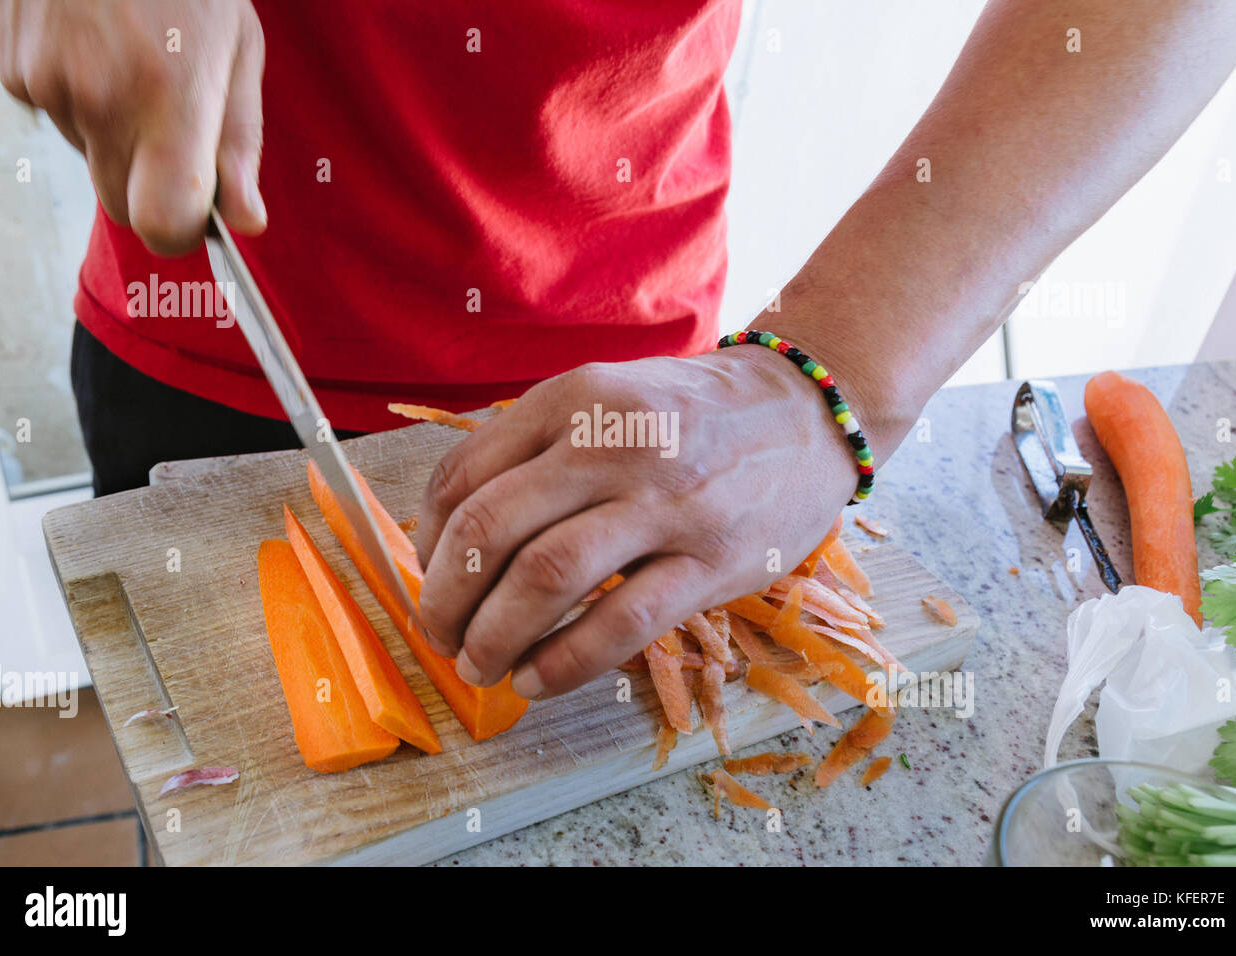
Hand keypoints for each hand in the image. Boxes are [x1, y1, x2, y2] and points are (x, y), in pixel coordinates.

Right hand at [0, 0, 266, 253]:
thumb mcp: (238, 50)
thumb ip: (239, 143)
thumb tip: (246, 220)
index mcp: (169, 99)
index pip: (162, 224)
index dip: (182, 230)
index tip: (199, 213)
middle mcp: (101, 100)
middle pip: (122, 208)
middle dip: (151, 191)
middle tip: (173, 133)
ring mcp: (48, 85)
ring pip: (90, 157)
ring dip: (115, 131)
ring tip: (133, 61)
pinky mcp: (13, 71)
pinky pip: (56, 117)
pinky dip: (77, 98)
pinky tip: (94, 45)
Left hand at [415, 344, 859, 699]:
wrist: (807, 413)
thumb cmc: (690, 415)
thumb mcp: (605, 399)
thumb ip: (533, 450)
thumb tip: (450, 539)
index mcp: (573, 399)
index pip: (464, 477)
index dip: (427, 542)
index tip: (431, 578)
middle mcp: (611, 443)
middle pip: (490, 530)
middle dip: (445, 600)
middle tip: (440, 636)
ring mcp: (665, 502)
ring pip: (546, 577)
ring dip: (493, 637)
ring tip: (481, 666)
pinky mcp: (711, 560)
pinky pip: (620, 624)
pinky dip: (563, 664)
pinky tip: (538, 681)